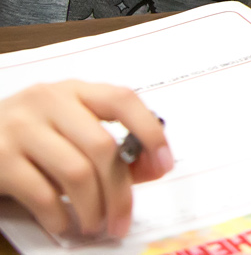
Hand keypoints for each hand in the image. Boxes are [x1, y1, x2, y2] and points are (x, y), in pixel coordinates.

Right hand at [0, 82, 171, 237]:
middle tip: (123, 219)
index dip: (150, 131)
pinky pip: (41, 193)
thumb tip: (155, 167)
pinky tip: (63, 224)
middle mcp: (48, 102)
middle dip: (119, 191)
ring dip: (92, 207)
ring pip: (75, 172)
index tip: (165, 162)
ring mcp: (21, 128)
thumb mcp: (70, 131)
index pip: (122, 100)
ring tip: (94, 224)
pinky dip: (59, 216)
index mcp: (74, 91)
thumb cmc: (29, 137)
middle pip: (101, 147)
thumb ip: (113, 147)